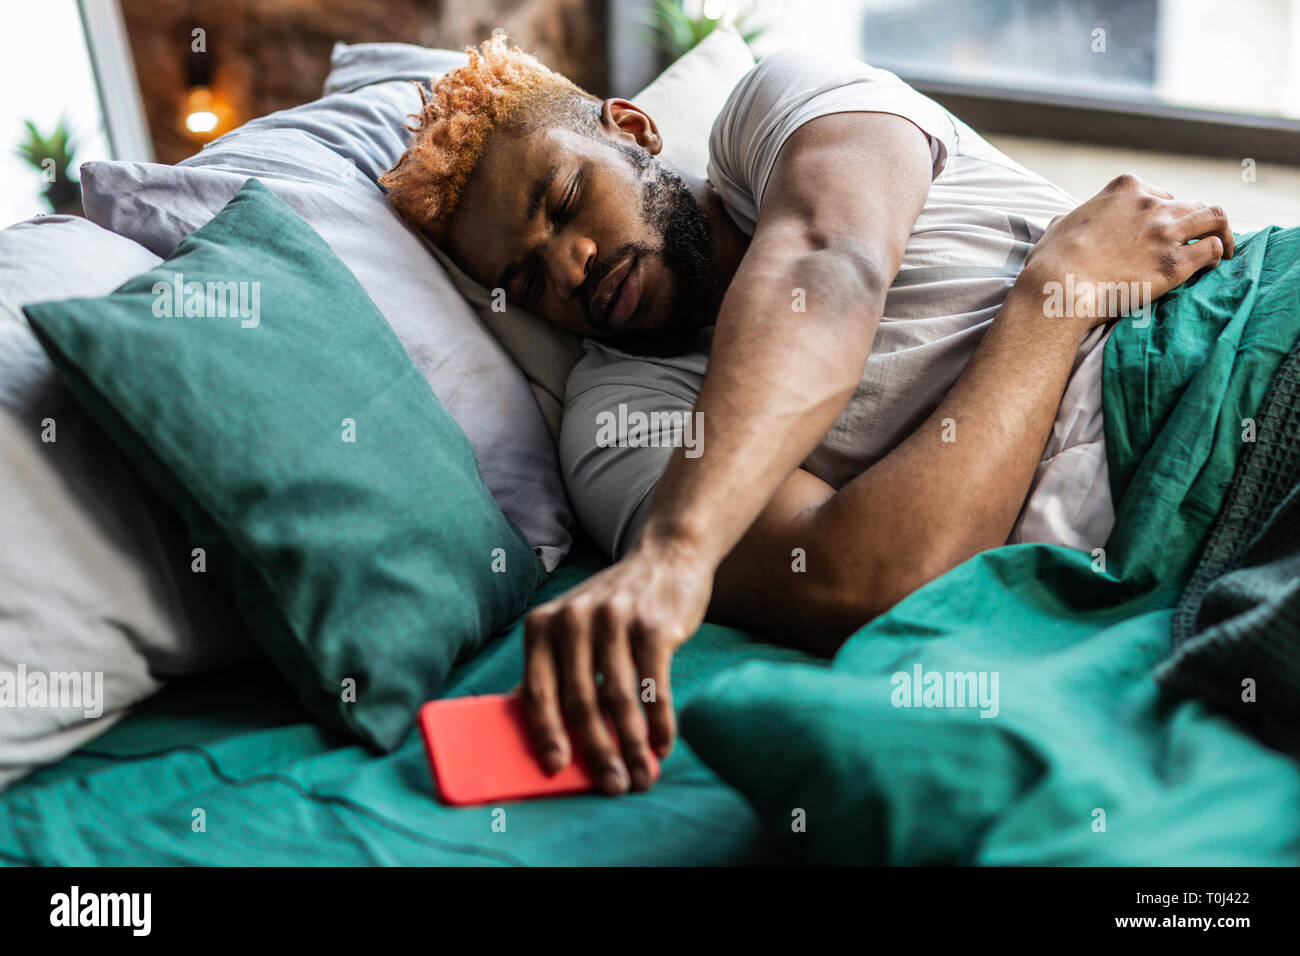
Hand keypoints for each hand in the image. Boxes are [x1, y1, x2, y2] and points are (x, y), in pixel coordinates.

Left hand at [522, 536, 712, 793]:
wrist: (666, 557)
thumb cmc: (614, 608)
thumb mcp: (572, 628)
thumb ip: (554, 671)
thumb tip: (538, 736)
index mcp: (543, 625)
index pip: (537, 689)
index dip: (545, 733)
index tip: (555, 770)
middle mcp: (573, 619)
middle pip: (579, 700)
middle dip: (596, 751)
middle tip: (611, 787)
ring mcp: (614, 620)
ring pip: (619, 699)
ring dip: (631, 746)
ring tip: (641, 776)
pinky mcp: (653, 625)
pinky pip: (655, 686)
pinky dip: (660, 722)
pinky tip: (663, 745)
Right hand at [1020, 174, 1233, 327]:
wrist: (1058, 287)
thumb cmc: (1052, 261)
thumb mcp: (1058, 225)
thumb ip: (1071, 217)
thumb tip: (1063, 220)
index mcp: (1125, 189)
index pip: (1161, 193)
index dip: (1163, 212)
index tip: (1161, 230)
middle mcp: (1151, 204)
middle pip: (1191, 204)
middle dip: (1194, 223)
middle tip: (1195, 241)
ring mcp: (1166, 232)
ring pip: (1215, 219)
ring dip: (1220, 233)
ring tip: (1222, 250)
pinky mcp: (1176, 262)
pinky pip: (1212, 249)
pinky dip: (1216, 256)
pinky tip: (1210, 267)